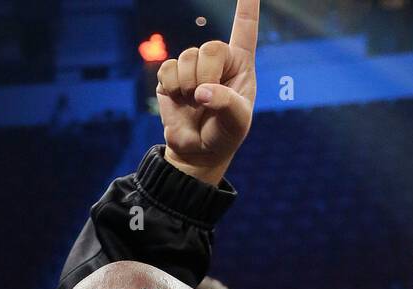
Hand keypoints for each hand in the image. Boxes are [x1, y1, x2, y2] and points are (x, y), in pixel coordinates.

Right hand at [157, 0, 258, 185]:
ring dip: (187, 85)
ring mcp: (192, 68)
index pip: (245, 29)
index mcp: (241, 64)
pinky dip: (171, 87)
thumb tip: (200, 92)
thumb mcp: (237, 122)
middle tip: (203, 98)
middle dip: (206, 75)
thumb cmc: (225, 134)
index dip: (246, 8)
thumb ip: (226, 104)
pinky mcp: (170, 79)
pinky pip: (166, 69)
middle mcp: (217, 61)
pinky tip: (178, 98)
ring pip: (186, 58)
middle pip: (209, 47)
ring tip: (193, 102)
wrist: (197, 151)